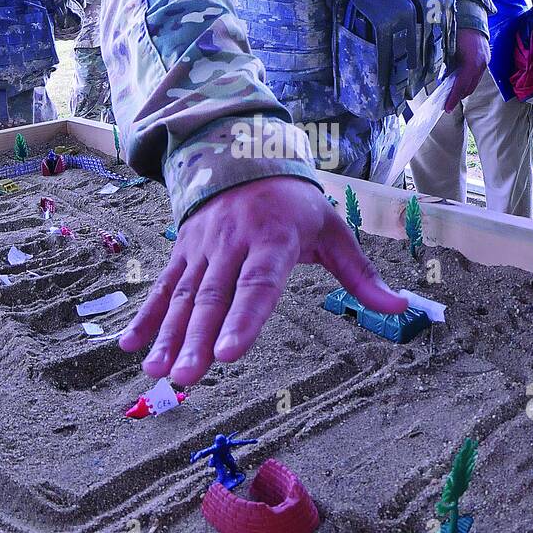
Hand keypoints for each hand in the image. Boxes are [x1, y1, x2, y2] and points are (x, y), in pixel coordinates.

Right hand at [119, 176, 408, 385]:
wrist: (244, 154)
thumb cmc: (296, 205)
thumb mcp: (332, 230)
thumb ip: (361, 274)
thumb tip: (401, 307)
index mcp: (272, 240)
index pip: (257, 284)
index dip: (243, 319)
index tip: (228, 353)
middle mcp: (232, 244)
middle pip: (212, 297)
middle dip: (196, 340)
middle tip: (186, 378)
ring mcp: (202, 248)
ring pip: (181, 296)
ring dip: (167, 335)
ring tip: (157, 373)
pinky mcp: (182, 251)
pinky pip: (161, 286)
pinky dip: (145, 317)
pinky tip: (131, 346)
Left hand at [444, 26, 488, 111]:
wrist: (471, 16)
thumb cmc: (457, 31)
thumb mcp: (449, 50)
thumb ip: (448, 67)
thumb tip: (444, 80)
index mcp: (471, 64)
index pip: (460, 86)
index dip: (453, 98)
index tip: (446, 108)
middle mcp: (481, 65)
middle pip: (469, 87)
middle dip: (458, 96)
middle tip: (447, 103)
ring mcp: (485, 62)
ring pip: (474, 82)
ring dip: (464, 89)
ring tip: (453, 92)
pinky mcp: (486, 59)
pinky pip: (477, 75)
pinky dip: (468, 80)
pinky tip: (460, 79)